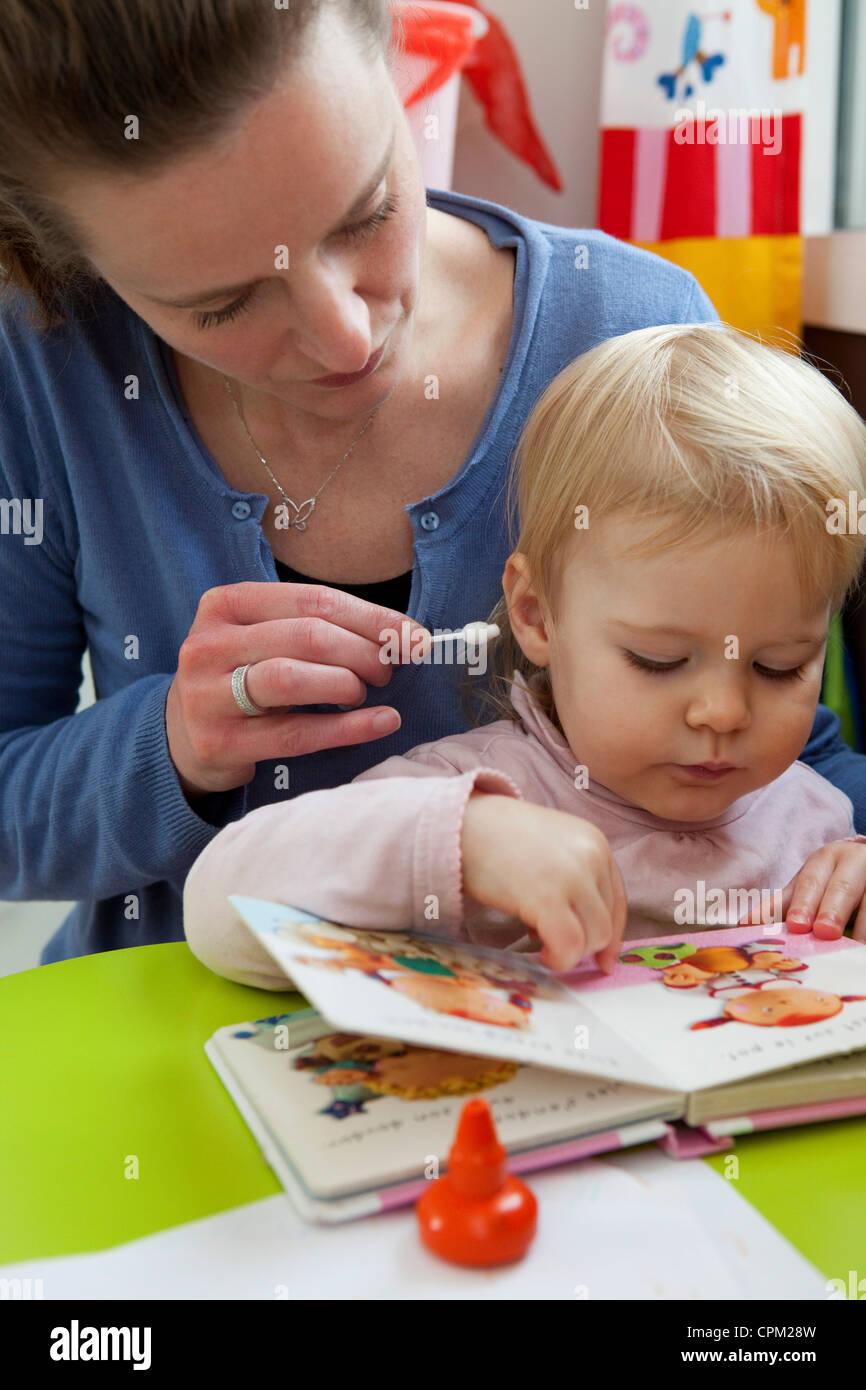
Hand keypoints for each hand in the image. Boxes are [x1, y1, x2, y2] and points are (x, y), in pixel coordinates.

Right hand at [166, 582, 429, 798]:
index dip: (372, 617)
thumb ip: (316, 628)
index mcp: (224, 604)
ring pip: (291, 678)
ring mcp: (208, 695)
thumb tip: (404, 635)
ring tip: (368, 691)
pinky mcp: (219, 743)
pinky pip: (294, 733)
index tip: (413, 635)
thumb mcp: (263, 638)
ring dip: (346, 683)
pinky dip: (346, 728)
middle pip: (306, 636)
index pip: (312, 600)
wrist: (182, 736)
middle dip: (362, 651)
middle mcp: (209, 645)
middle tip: (388, 668)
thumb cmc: (241, 677)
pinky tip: (381, 722)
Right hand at [461, 794, 627, 972]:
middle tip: (550, 939)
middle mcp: (592, 856)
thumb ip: (576, 878)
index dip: (612, 936)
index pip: (617, 900)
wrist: (463, 825)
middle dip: (582, 943)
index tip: (603, 959)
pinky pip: (569, 945)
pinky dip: (559, 958)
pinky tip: (540, 951)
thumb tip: (584, 931)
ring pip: (593, 938)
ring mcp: (572, 876)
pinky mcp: (548, 897)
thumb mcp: (552, 847)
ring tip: (539, 938)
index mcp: (595, 842)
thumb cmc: (499, 838)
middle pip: (605, 923)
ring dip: (569, 951)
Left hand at [738, 840, 865, 940]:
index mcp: (825, 860)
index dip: (803, 904)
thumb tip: (744, 926)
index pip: (810, 883)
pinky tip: (864, 949)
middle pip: (842, 888)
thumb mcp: (809, 887)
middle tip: (823, 932)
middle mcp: (853, 862)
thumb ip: (780, 905)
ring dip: (861, 927)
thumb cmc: (832, 881)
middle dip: (832, 910)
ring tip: (854, 948)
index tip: (796, 926)